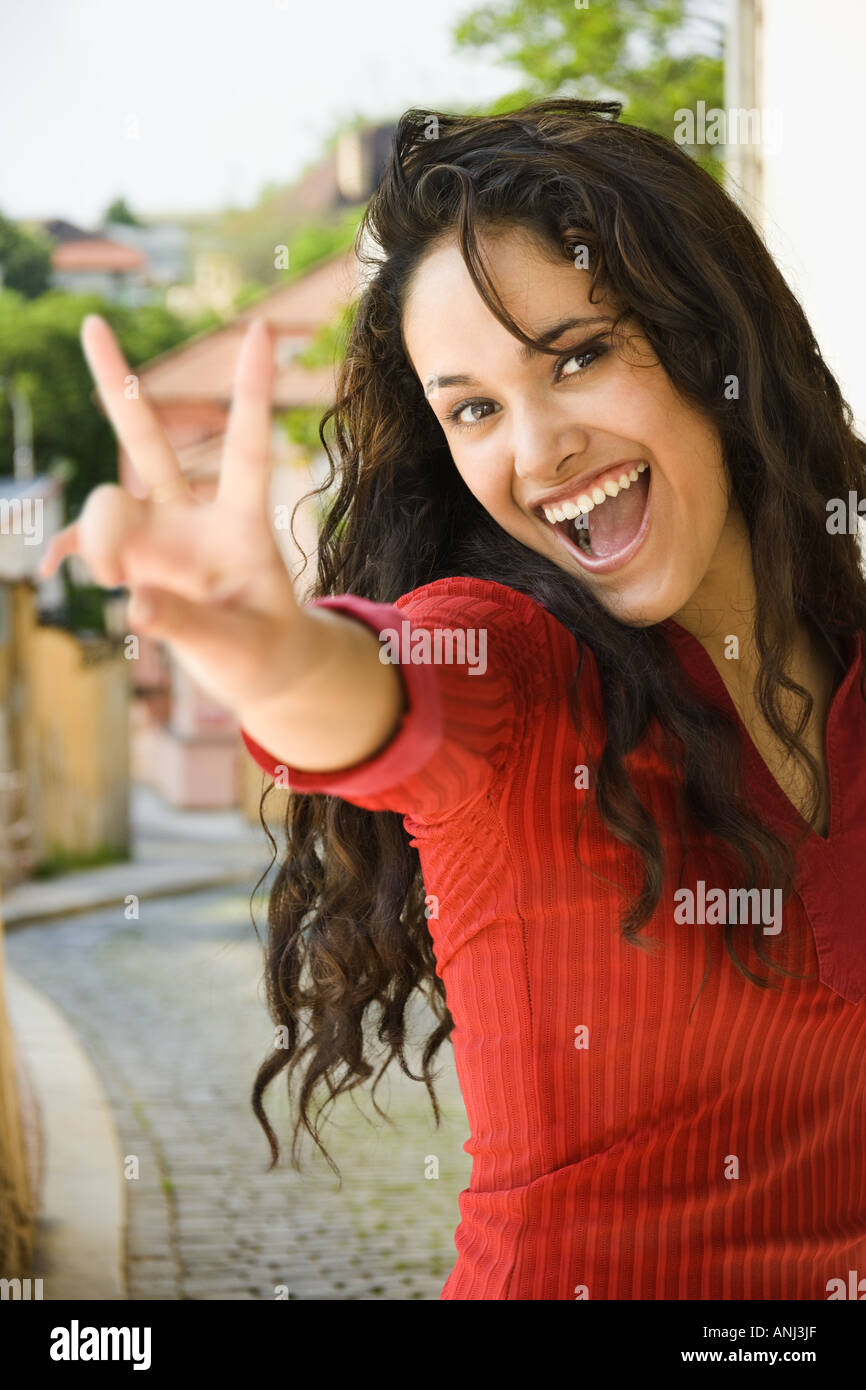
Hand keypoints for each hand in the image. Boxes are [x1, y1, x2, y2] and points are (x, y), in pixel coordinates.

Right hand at [40, 315, 312, 719]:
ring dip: (98, 534)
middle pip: (149, 444)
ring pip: (109, 498)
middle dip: (119, 385)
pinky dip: (68, 549)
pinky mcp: (135, 558)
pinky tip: (52, 566)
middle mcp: (195, 517)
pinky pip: (87, 541)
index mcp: (242, 525)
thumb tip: (133, 601)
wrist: (257, 667)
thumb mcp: (236, 645)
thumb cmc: (260, 650)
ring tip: (113, 579)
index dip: (252, 391)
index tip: (262, 327)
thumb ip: (186, 623)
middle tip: (92, 322)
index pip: (245, 448)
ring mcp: (159, 534)